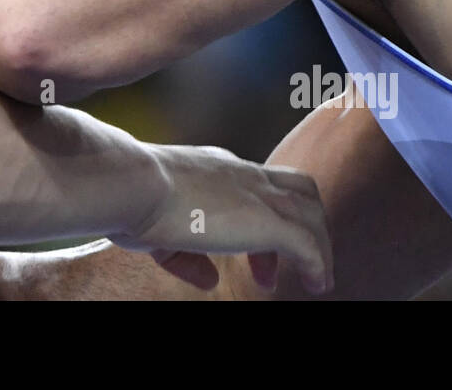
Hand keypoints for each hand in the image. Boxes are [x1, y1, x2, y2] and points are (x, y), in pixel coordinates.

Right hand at [109, 147, 332, 294]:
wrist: (133, 184)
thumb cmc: (132, 201)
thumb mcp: (158, 231)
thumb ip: (186, 257)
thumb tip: (211, 280)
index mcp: (217, 168)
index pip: (259, 185)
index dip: (266, 221)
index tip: (258, 258)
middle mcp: (243, 174)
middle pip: (299, 189)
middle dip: (304, 224)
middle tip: (288, 265)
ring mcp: (257, 194)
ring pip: (311, 214)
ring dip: (319, 247)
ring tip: (319, 280)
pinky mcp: (265, 220)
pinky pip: (308, 244)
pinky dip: (318, 263)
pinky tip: (317, 283)